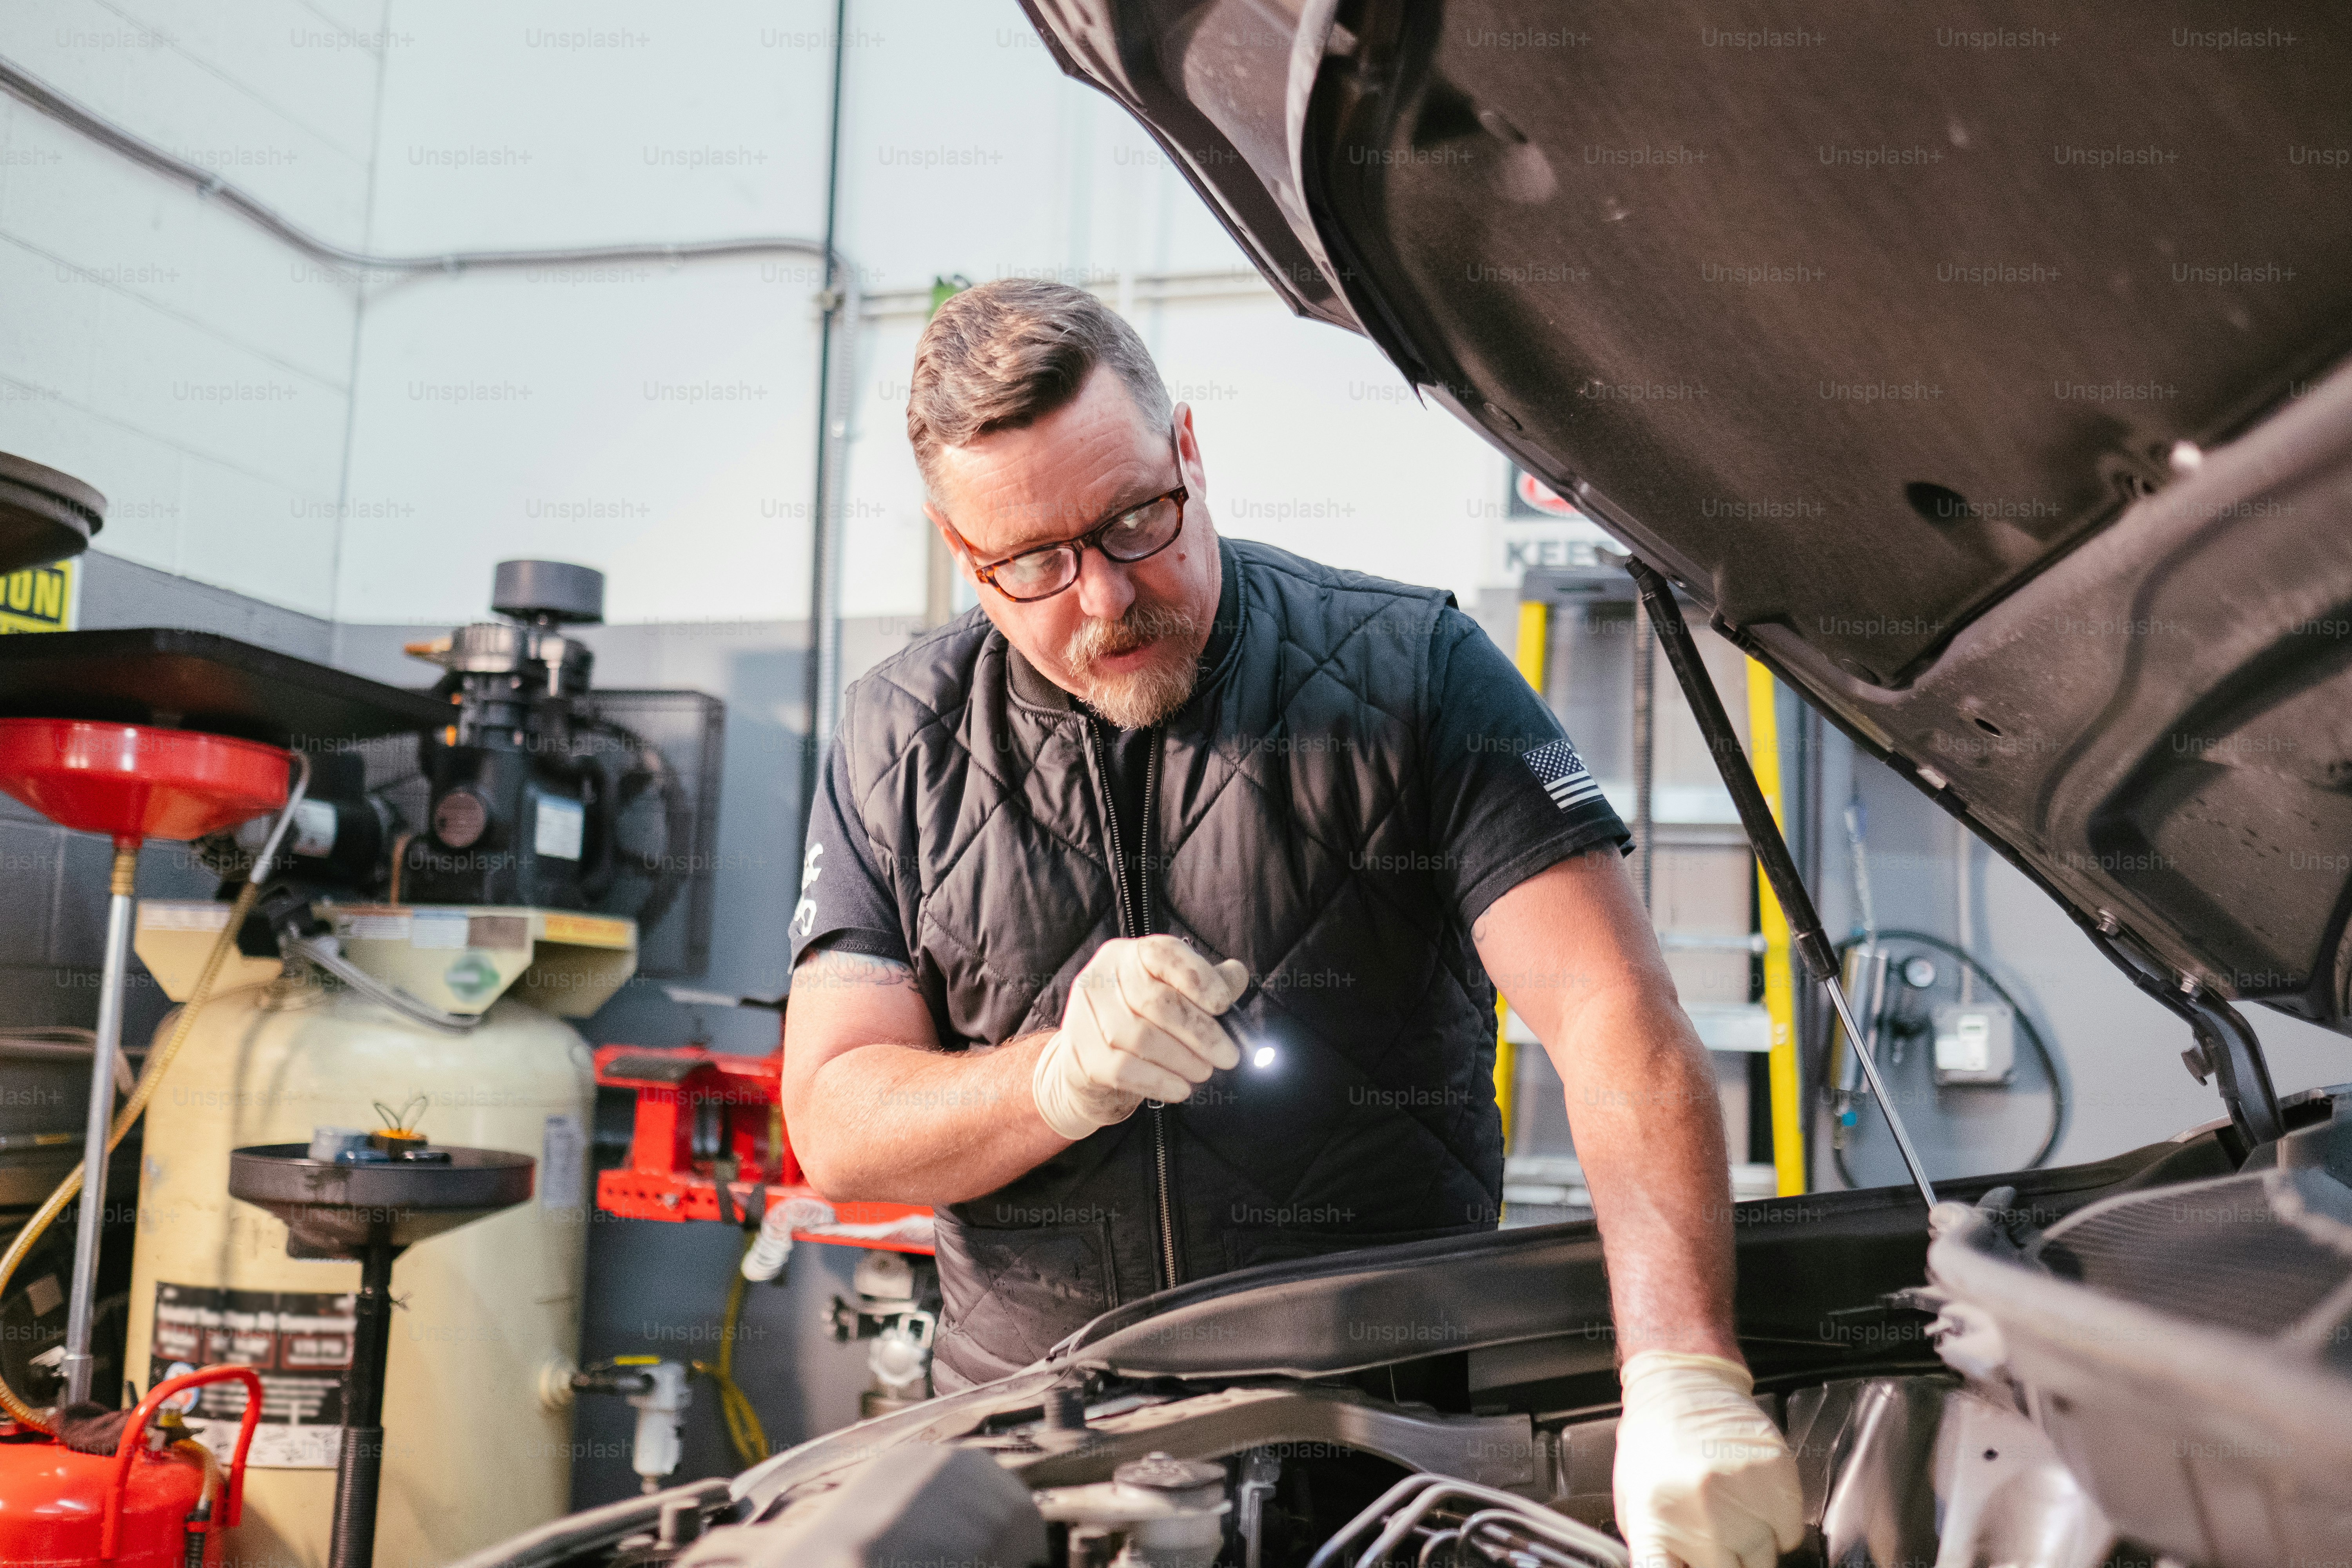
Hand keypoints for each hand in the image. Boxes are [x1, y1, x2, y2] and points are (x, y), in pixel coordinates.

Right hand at [1031, 936, 1248, 1139]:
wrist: (1089, 1068)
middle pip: (1156, 1001)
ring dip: (1182, 1059)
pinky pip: (1124, 1069)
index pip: (1163, 954)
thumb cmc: (1143, 1026)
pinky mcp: (1080, 1054)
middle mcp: (1101, 977)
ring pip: (1141, 1037)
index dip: (1197, 978)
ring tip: (1205, 1072)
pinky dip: (1159, 1082)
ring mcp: (1085, 1015)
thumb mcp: (1174, 997)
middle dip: (1201, 1032)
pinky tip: (1181, 1089)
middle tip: (1229, 1056)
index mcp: (1128, 955)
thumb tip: (1237, 975)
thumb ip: (1208, 983)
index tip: (1224, 1004)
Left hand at [1613, 1351, 1802, 1567]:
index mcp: (1657, 1525)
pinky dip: (1777, 1526)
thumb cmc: (1653, 1445)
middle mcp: (1703, 1515)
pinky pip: (1790, 1533)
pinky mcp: (1776, 1477)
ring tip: (1731, 1510)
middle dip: (1729, 1560)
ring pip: (1768, 1558)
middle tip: (1717, 1538)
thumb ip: (1661, 1552)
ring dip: (1754, 1544)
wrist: (1680, 1387)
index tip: (1699, 1562)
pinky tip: (1752, 1498)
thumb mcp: (1635, 1506)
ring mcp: (1743, 1495)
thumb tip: (1686, 1567)